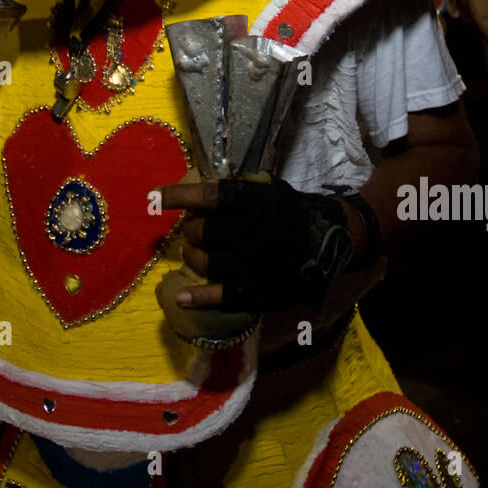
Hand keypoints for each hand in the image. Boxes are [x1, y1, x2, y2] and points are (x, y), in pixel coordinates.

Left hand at [157, 177, 357, 314]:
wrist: (331, 240)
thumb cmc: (289, 211)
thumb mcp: (268, 190)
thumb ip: (236, 191)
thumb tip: (196, 189)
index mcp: (255, 201)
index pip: (209, 196)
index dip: (179, 196)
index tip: (155, 197)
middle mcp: (255, 231)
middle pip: (204, 232)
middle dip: (191, 231)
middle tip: (193, 232)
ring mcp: (258, 263)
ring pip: (209, 263)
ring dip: (193, 258)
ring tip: (192, 254)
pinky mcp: (263, 290)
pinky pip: (225, 295)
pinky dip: (200, 297)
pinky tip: (183, 298)